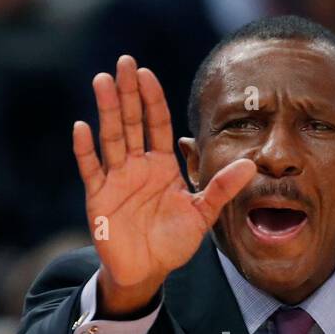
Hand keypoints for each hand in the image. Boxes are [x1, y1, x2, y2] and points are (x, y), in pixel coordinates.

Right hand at [73, 55, 255, 315]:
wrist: (146, 271)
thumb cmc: (172, 241)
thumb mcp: (202, 214)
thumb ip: (222, 189)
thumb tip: (252, 165)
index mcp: (162, 165)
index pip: (156, 124)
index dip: (151, 99)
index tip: (146, 73)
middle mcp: (137, 165)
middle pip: (132, 122)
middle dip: (127, 93)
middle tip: (123, 62)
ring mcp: (116, 178)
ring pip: (111, 138)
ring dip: (106, 111)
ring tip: (102, 81)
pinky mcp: (99, 196)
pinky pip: (91, 169)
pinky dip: (86, 149)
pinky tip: (82, 127)